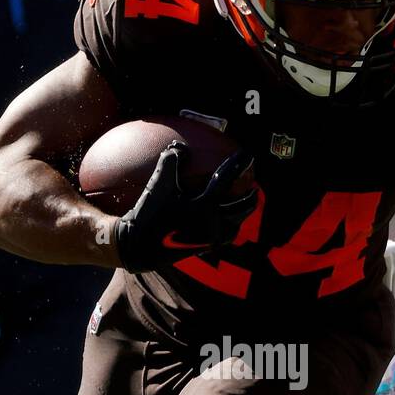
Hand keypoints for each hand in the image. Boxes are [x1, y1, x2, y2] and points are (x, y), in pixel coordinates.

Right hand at [113, 143, 256, 273]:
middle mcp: (213, 224)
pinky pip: (225, 236)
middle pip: (241, 208)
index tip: (247, 156)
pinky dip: (230, 226)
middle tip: (254, 188)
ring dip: (242, 214)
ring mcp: (210, 238)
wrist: (141, 247)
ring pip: (235, 224)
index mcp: (204, 206)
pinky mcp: (204, 248)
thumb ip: (170, 160)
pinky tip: (226, 223)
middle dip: (250, 197)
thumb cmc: (148, 214)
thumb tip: (181, 147)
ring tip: (244, 205)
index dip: (238, 164)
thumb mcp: (158, 184)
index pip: (226, 179)